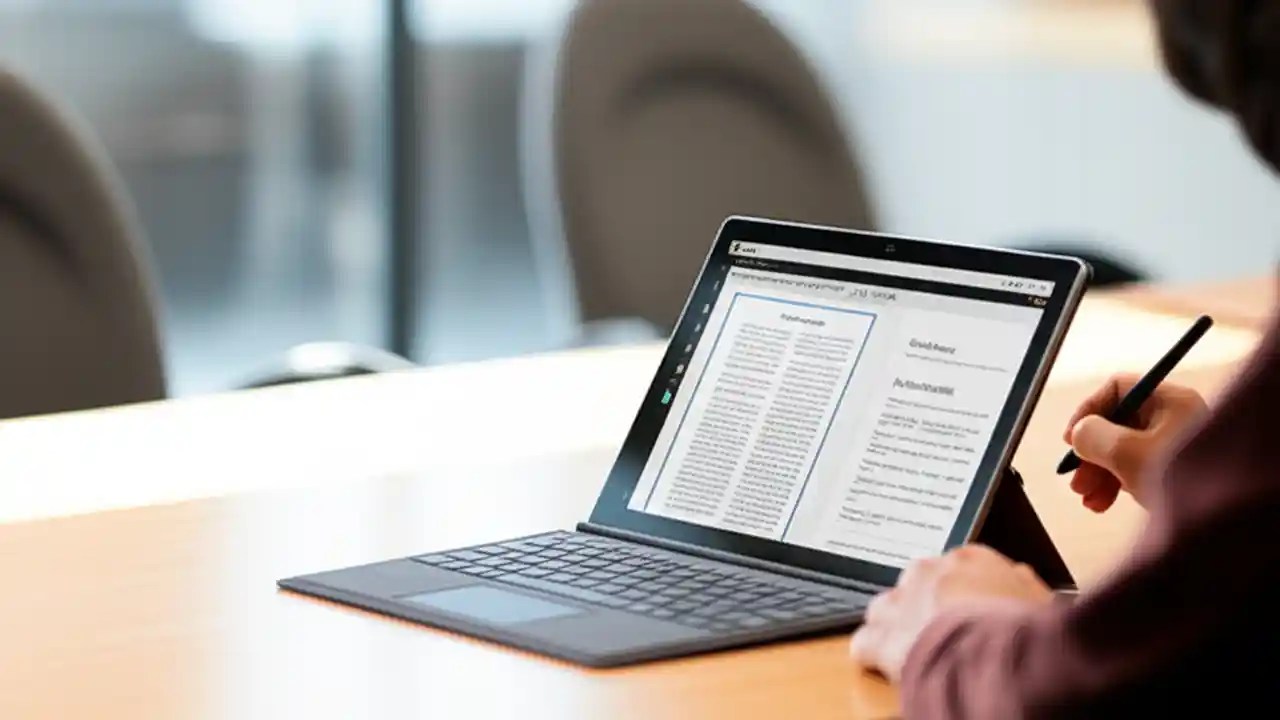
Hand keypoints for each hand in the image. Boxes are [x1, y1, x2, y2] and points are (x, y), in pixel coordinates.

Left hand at [849, 545, 1051, 682]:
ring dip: (896, 626)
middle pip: (918, 584)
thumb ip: (1024, 584)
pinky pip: (866, 644)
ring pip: (886, 609)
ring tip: (914, 649)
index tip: (969, 607)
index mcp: (972, 560)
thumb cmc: (1025, 630)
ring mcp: (902, 603)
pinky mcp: (882, 638)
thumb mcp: (1041, 601)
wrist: (997, 655)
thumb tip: (1021, 577)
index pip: (959, 566)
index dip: (962, 591)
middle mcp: (931, 572)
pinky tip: (887, 667)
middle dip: (925, 606)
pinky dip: (873, 656)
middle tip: (944, 632)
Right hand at [1064, 373, 1207, 511]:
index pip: (1117, 389)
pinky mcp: (1181, 473)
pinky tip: (1105, 505)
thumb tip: (1080, 433)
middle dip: (1092, 454)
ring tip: (1088, 501)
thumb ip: (1093, 436)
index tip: (1071, 440)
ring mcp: (1180, 447)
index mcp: (1171, 401)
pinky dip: (1119, 485)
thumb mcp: (1126, 452)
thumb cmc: (1178, 479)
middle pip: (1118, 424)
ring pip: (1126, 451)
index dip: (1088, 411)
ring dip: (1101, 474)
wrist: (1223, 520)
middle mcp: (1177, 418)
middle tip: (1076, 482)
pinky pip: (1141, 471)